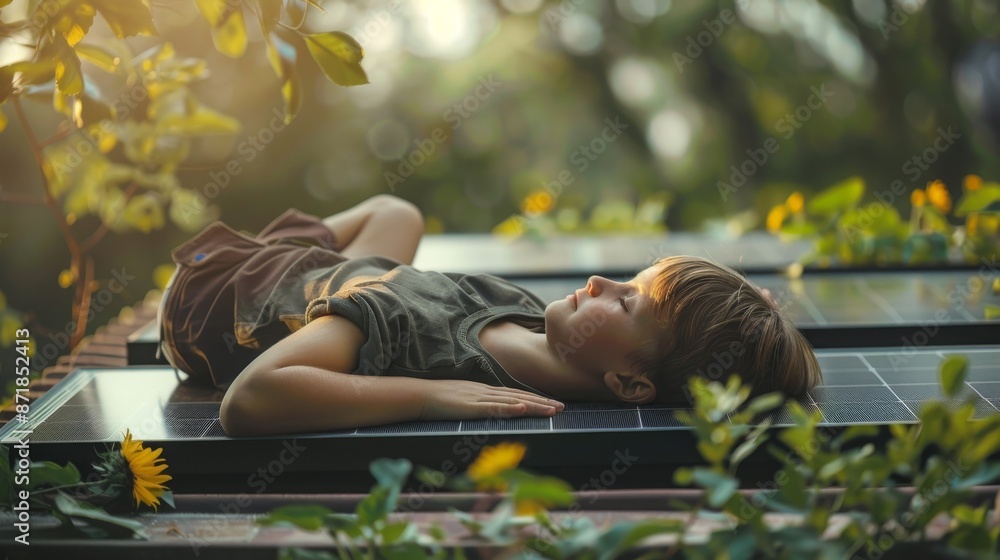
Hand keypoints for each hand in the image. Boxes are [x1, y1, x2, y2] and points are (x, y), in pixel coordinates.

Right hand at [418, 380, 564, 420]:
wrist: (422, 395)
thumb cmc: (440, 400)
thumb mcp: (465, 400)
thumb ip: (480, 404)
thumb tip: (492, 410)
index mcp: (486, 391)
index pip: (517, 395)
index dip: (536, 399)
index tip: (553, 404)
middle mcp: (488, 392)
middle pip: (520, 396)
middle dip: (543, 402)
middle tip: (563, 407)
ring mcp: (481, 398)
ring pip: (513, 401)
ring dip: (534, 405)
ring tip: (552, 410)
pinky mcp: (472, 407)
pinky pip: (494, 407)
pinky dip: (509, 408)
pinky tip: (522, 409)